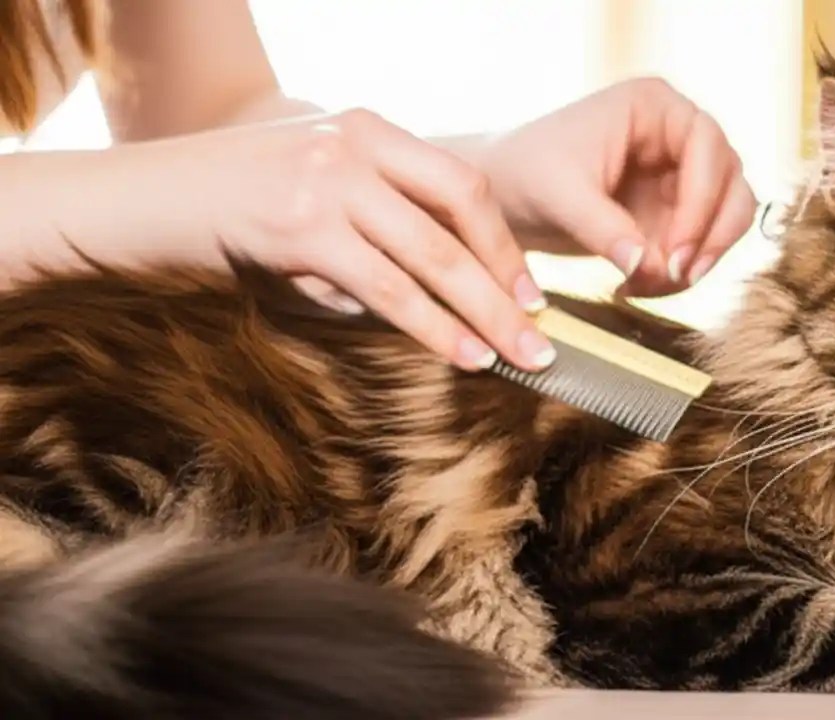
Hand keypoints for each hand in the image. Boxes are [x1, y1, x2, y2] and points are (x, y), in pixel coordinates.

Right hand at [135, 110, 555, 371]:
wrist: (137, 200)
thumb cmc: (228, 205)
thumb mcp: (312, 193)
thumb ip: (374, 226)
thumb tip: (440, 295)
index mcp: (368, 130)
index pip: (461, 184)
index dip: (502, 243)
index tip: (529, 292)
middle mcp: (356, 146)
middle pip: (459, 221)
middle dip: (507, 286)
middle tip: (542, 337)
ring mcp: (328, 182)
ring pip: (431, 258)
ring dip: (483, 315)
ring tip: (519, 358)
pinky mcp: (300, 228)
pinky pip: (386, 289)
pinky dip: (432, 328)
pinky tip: (461, 355)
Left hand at [477, 78, 757, 296]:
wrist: (501, 198)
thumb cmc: (524, 175)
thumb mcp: (559, 197)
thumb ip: (603, 228)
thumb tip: (648, 265)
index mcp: (655, 107)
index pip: (708, 148)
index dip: (702, 201)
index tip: (677, 251)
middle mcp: (678, 136)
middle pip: (731, 183)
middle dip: (711, 236)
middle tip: (678, 276)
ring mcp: (681, 176)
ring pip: (726, 218)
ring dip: (701, 259)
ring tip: (652, 286)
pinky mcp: (674, 214)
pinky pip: (699, 247)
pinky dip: (679, 274)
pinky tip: (636, 287)